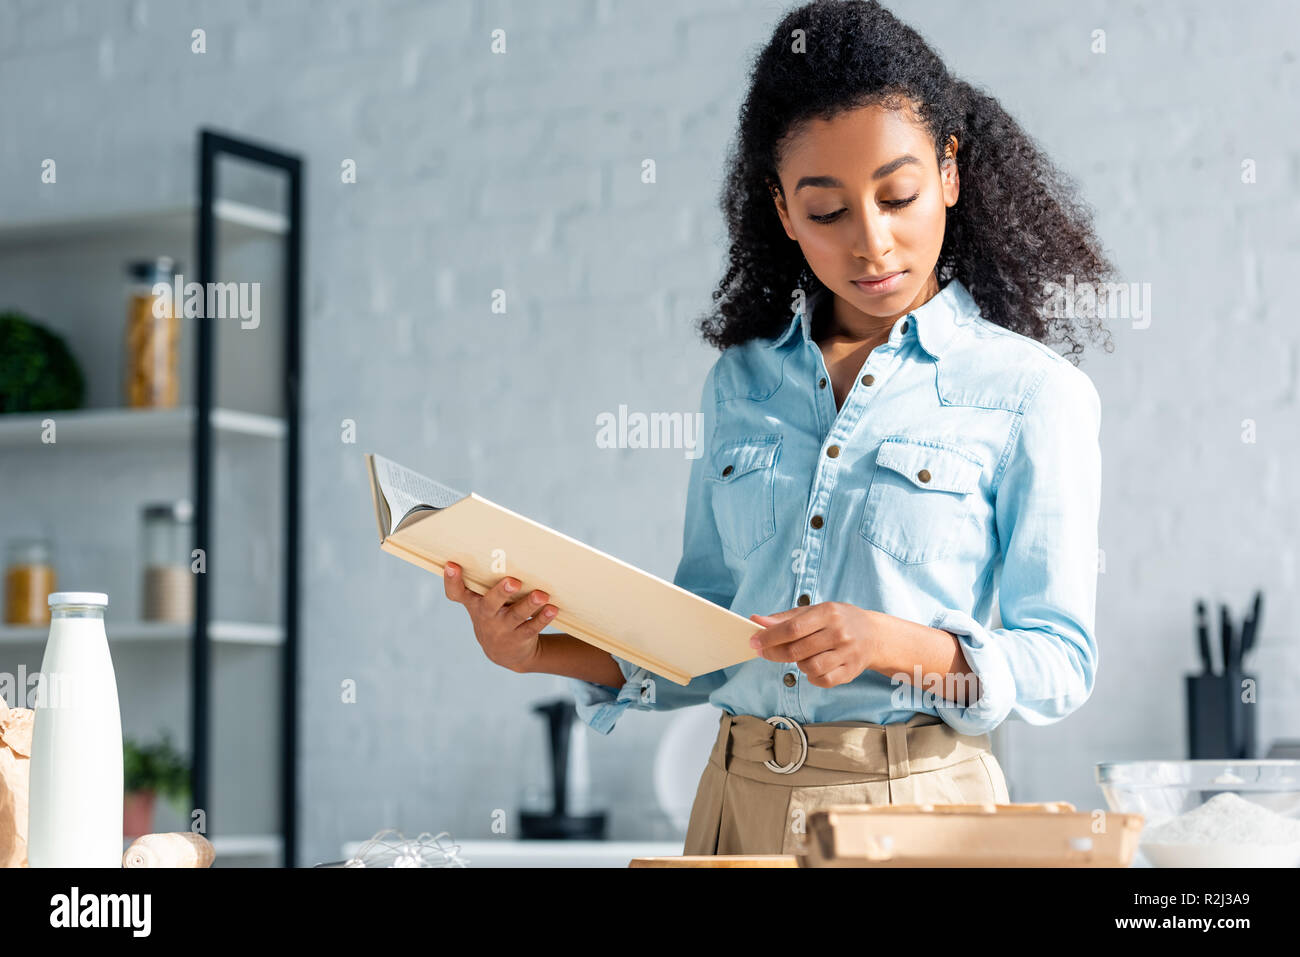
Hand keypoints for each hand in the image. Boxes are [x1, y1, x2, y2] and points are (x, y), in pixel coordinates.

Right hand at [442, 561, 558, 673]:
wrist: (503, 652)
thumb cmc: (493, 613)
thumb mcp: (484, 601)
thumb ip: (488, 582)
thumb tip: (507, 552)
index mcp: (474, 602)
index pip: (456, 592)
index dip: (452, 580)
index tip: (452, 566)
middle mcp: (486, 615)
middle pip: (491, 603)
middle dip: (501, 592)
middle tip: (512, 582)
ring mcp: (503, 628)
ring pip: (516, 615)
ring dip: (529, 604)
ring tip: (541, 595)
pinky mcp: (520, 638)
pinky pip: (532, 627)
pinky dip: (543, 617)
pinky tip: (552, 608)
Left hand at [748, 602, 883, 687]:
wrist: (874, 635)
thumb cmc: (837, 620)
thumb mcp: (814, 611)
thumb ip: (785, 618)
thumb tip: (757, 621)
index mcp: (828, 613)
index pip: (792, 628)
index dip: (770, 637)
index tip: (754, 641)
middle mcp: (839, 633)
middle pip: (798, 650)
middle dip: (774, 652)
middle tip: (764, 652)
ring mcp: (847, 653)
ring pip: (809, 667)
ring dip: (797, 664)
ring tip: (798, 657)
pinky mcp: (851, 671)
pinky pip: (823, 680)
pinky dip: (811, 677)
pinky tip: (812, 668)